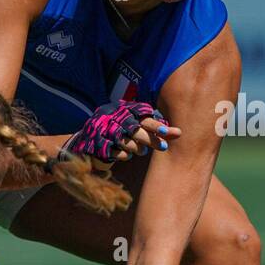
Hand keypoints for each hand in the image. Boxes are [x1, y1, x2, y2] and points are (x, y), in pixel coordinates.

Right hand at [65, 100, 180, 162]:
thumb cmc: (117, 132)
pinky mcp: (97, 144)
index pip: (142, 115)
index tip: (168, 132)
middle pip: (135, 129)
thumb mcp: (134, 126)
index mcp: (122, 109)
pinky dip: (124, 155)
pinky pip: (115, 152)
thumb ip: (154, 128)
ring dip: (137, 148)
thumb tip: (178, 133)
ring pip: (126, 141)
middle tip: (163, 147)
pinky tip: (126, 155)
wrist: (86, 140)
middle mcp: (112, 117)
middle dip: (150, 139)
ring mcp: (103, 130)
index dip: (155, 124)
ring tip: (141, 152)